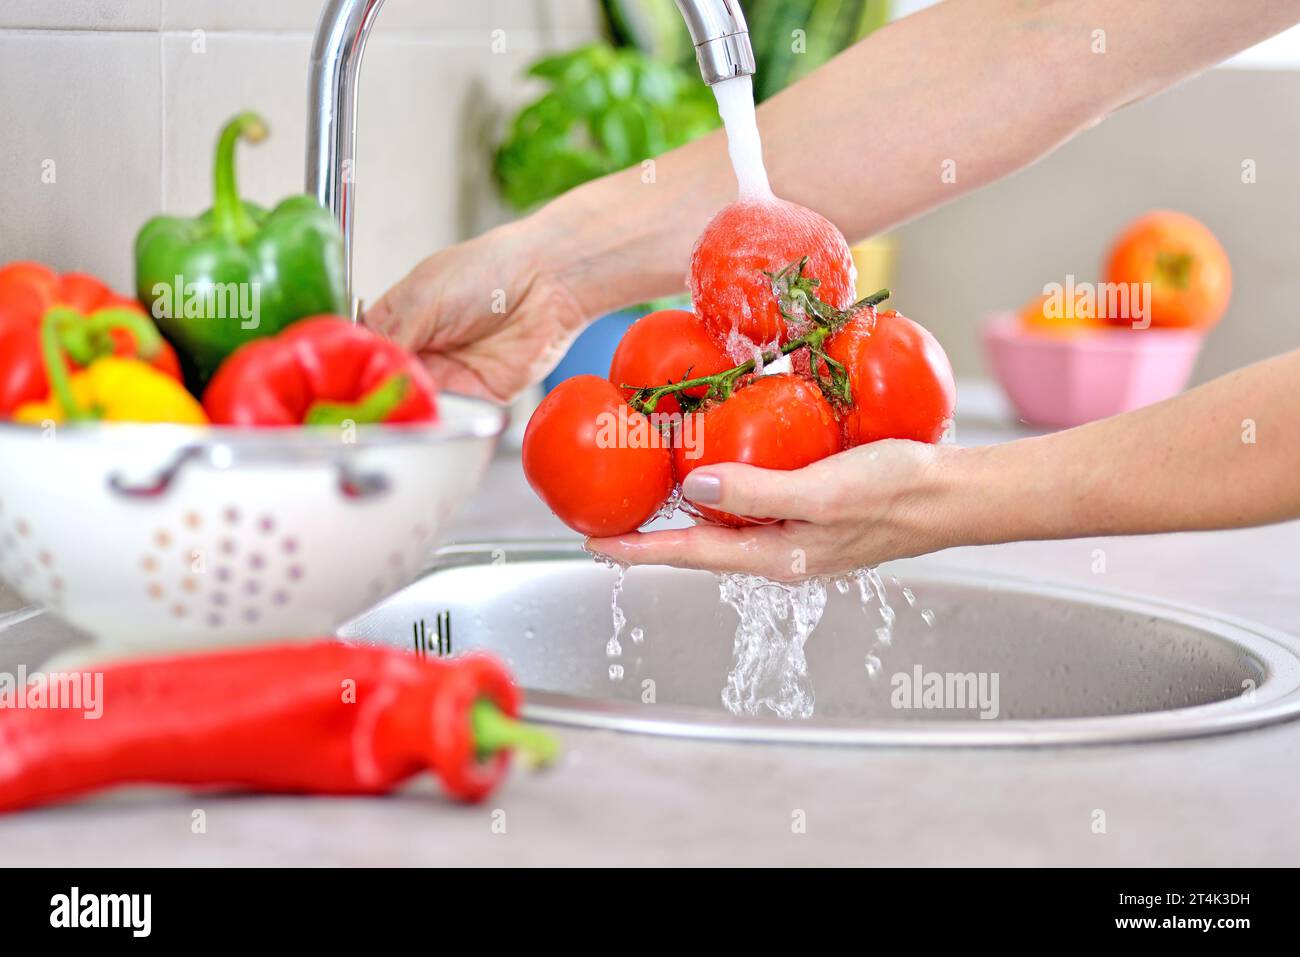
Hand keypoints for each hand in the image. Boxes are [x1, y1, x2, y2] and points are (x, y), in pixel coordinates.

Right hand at [364, 220, 589, 402]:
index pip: (363, 350)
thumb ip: (391, 332)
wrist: (547, 283)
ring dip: (406, 407)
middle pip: (386, 383)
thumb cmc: (490, 271)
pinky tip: (428, 408)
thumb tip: (364, 363)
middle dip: (378, 393)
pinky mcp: (478, 397)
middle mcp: (423, 349)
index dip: (353, 366)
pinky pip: (452, 415)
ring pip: (415, 404)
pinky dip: (439, 416)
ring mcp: (449, 375)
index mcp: (402, 318)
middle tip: (365, 399)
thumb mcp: (423, 295)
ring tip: (397, 402)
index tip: (341, 380)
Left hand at [587, 440, 962, 581]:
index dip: (639, 550)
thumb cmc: (897, 491)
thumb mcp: (824, 490)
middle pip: (701, 545)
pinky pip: (757, 506)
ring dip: (687, 511)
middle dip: (654, 534)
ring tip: (651, 489)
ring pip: (727, 527)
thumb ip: (759, 492)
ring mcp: (799, 536)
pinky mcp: (815, 514)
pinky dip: (728, 489)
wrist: (953, 494)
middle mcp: (781, 552)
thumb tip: (694, 489)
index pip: (691, 554)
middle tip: (613, 513)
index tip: (594, 543)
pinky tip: (723, 465)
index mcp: (777, 555)